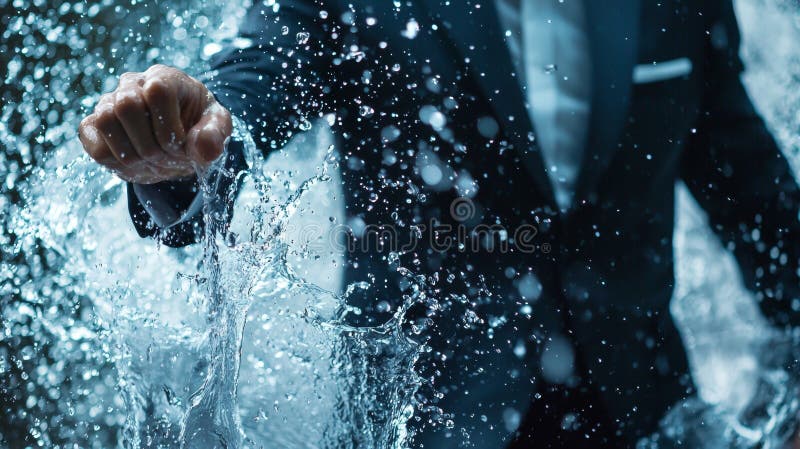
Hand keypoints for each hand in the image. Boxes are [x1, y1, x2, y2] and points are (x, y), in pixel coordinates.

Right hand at [78, 64, 231, 183]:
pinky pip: (93, 143)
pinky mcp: (94, 126)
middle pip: (126, 105)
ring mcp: (109, 103)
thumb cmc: (198, 126)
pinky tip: (134, 163)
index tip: (182, 144)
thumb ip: (215, 134)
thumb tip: (204, 149)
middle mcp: (133, 84)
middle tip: (167, 156)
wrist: (179, 140)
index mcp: (165, 78)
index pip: (157, 91)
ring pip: (105, 121)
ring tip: (151, 161)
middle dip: (150, 143)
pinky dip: (113, 161)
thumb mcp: (217, 126)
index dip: (170, 127)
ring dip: (131, 152)